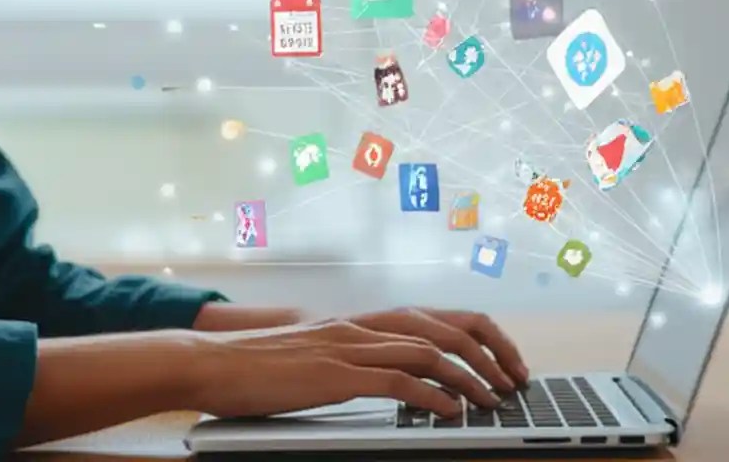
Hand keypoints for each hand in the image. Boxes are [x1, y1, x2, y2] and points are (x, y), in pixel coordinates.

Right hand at [183, 318, 507, 418]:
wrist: (214, 364)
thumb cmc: (263, 367)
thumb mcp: (320, 355)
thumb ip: (359, 359)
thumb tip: (399, 377)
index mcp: (363, 319)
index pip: (440, 316)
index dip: (481, 335)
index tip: (505, 362)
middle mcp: (363, 324)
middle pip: (447, 326)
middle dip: (491, 352)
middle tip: (514, 381)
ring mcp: (350, 346)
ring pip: (430, 352)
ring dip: (470, 378)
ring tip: (492, 401)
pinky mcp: (336, 375)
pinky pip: (398, 381)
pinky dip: (432, 396)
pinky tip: (450, 413)